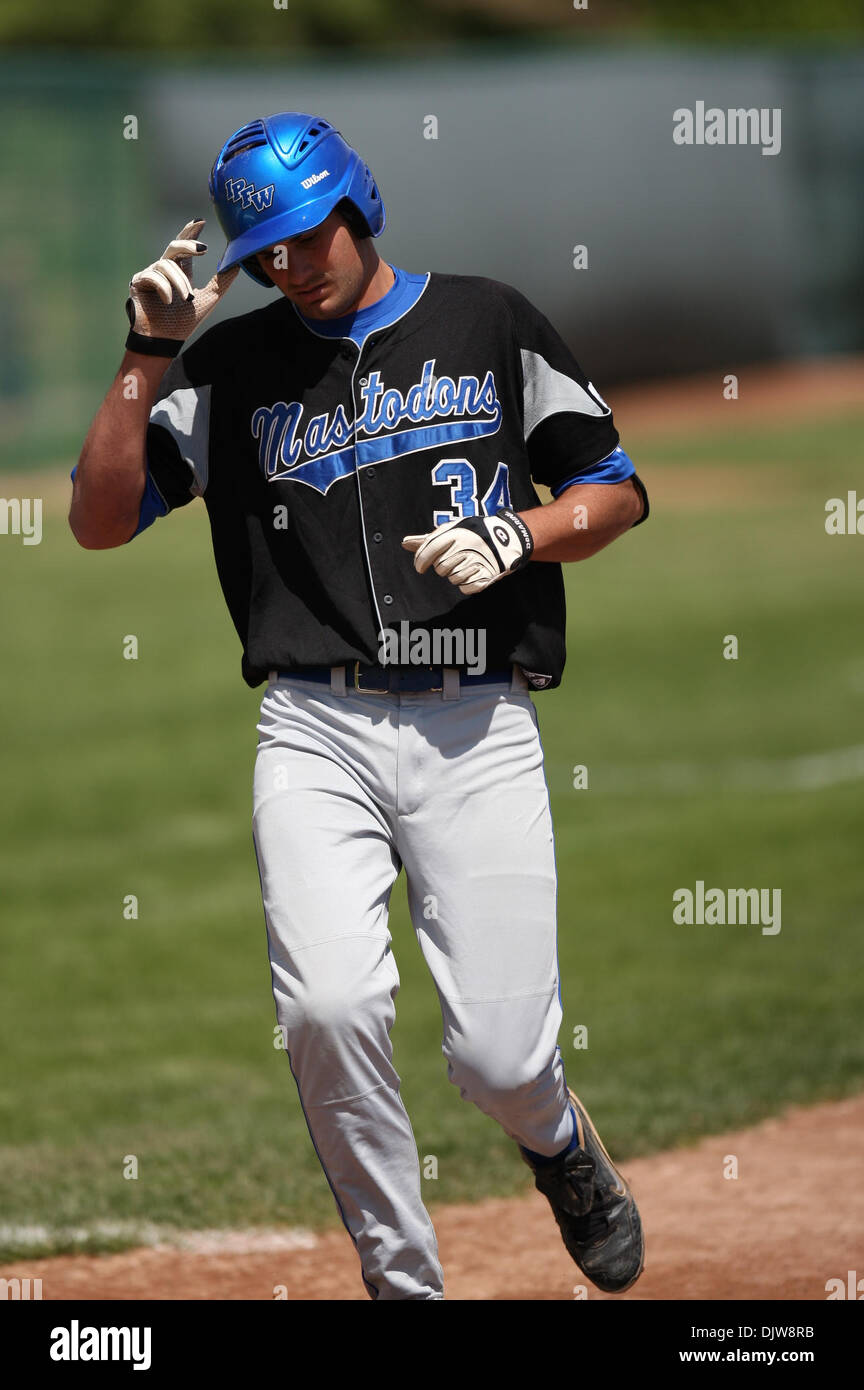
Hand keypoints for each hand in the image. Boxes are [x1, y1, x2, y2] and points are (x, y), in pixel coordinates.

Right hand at [125, 220, 237, 351]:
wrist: (164, 341)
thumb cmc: (183, 323)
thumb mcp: (209, 298)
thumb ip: (222, 281)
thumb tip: (237, 264)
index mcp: (180, 272)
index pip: (185, 247)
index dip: (191, 232)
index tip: (201, 221)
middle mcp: (164, 270)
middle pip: (174, 246)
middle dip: (188, 243)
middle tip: (203, 249)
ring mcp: (150, 274)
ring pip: (167, 264)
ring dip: (180, 281)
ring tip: (186, 298)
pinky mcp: (138, 281)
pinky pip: (153, 275)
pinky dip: (165, 288)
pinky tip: (169, 301)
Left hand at [402, 508, 533, 594]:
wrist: (509, 537)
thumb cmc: (476, 533)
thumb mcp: (453, 529)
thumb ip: (428, 539)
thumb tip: (404, 543)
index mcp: (455, 533)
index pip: (428, 551)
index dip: (420, 561)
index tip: (419, 567)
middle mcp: (465, 547)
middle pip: (440, 569)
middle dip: (445, 566)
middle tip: (457, 558)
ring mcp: (477, 562)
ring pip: (453, 579)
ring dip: (457, 575)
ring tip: (469, 563)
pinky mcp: (487, 576)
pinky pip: (466, 588)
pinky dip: (468, 583)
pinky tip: (475, 572)